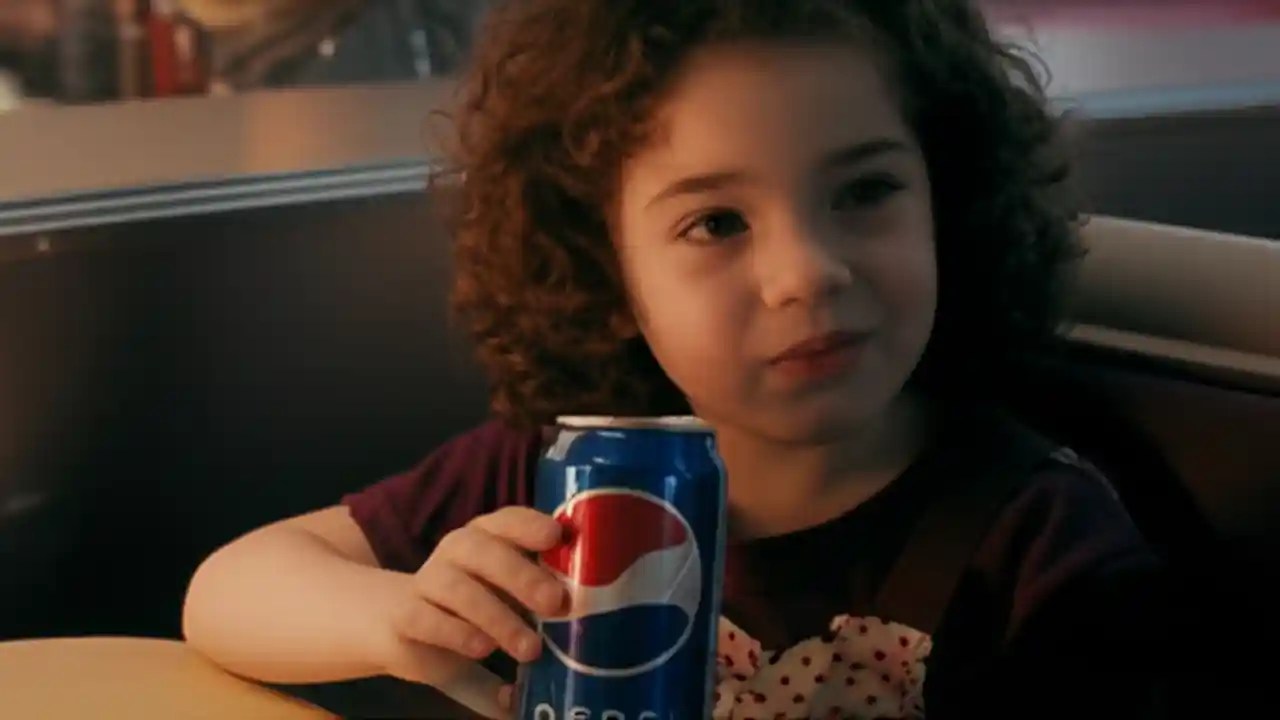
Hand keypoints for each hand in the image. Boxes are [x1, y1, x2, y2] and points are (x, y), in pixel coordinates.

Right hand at [377, 507, 566, 717]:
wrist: (404, 623)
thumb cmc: (475, 604)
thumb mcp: (510, 596)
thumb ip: (541, 597)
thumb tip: (588, 620)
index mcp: (488, 537)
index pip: (506, 520)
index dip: (529, 525)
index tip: (556, 536)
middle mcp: (457, 550)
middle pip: (485, 551)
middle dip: (522, 575)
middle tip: (555, 602)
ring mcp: (429, 580)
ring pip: (459, 589)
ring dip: (497, 616)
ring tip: (528, 647)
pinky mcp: (406, 614)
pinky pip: (427, 618)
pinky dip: (457, 633)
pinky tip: (482, 648)